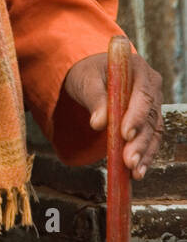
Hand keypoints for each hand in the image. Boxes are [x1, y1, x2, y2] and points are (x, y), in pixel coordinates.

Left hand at [62, 50, 163, 179]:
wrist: (93, 76)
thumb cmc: (89, 73)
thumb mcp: (87, 80)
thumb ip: (95, 98)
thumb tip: (98, 123)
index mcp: (138, 69)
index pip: (143, 95)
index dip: (136, 116)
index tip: (125, 134)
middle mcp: (151, 87)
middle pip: (150, 117)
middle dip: (140, 142)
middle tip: (129, 161)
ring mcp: (153, 104)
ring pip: (153, 132)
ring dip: (144, 153)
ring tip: (134, 171)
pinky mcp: (149, 120)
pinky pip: (150, 140)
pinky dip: (144, 156)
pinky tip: (137, 172)